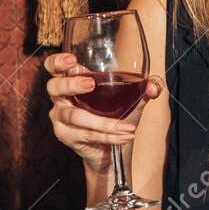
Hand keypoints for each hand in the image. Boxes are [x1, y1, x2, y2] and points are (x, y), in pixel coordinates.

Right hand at [43, 51, 162, 173]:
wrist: (110, 148)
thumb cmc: (115, 115)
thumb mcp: (130, 99)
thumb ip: (143, 90)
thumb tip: (154, 86)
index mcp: (71, 81)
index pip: (53, 66)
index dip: (57, 62)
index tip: (72, 61)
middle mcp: (61, 98)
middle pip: (54, 87)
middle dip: (72, 84)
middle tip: (90, 84)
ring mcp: (60, 117)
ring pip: (75, 116)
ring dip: (104, 122)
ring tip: (128, 127)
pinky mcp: (65, 135)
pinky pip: (86, 134)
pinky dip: (108, 135)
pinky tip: (124, 136)